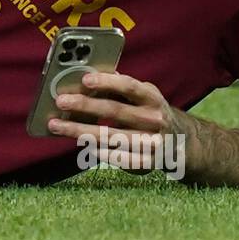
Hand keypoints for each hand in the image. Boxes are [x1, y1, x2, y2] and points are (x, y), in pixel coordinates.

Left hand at [47, 72, 191, 176]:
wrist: (182, 144)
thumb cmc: (150, 112)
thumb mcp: (143, 96)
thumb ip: (120, 88)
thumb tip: (87, 77)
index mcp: (152, 98)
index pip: (130, 86)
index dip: (108, 82)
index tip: (84, 79)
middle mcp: (155, 119)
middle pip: (115, 111)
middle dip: (85, 106)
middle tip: (60, 102)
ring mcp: (152, 143)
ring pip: (112, 136)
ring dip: (81, 131)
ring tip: (57, 126)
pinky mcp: (148, 163)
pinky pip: (120, 159)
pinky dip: (101, 153)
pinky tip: (83, 147)